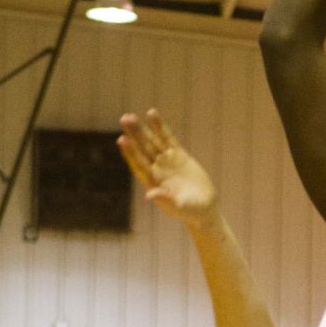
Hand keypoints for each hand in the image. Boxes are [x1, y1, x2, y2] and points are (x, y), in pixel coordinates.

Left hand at [118, 110, 219, 229]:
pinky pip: (168, 138)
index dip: (131, 152)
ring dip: (142, 129)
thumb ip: (165, 199)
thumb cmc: (190, 211)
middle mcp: (157, 169)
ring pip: (152, 141)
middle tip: (124, 119)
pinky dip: (160, 127)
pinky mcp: (179, 155)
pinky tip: (152, 115)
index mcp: (153, 182)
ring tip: (130, 116)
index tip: (122, 140)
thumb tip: (149, 194)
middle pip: (143, 149)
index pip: (139, 164)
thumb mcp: (179, 207)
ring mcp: (167, 161)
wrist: (203, 208)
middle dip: (134, 135)